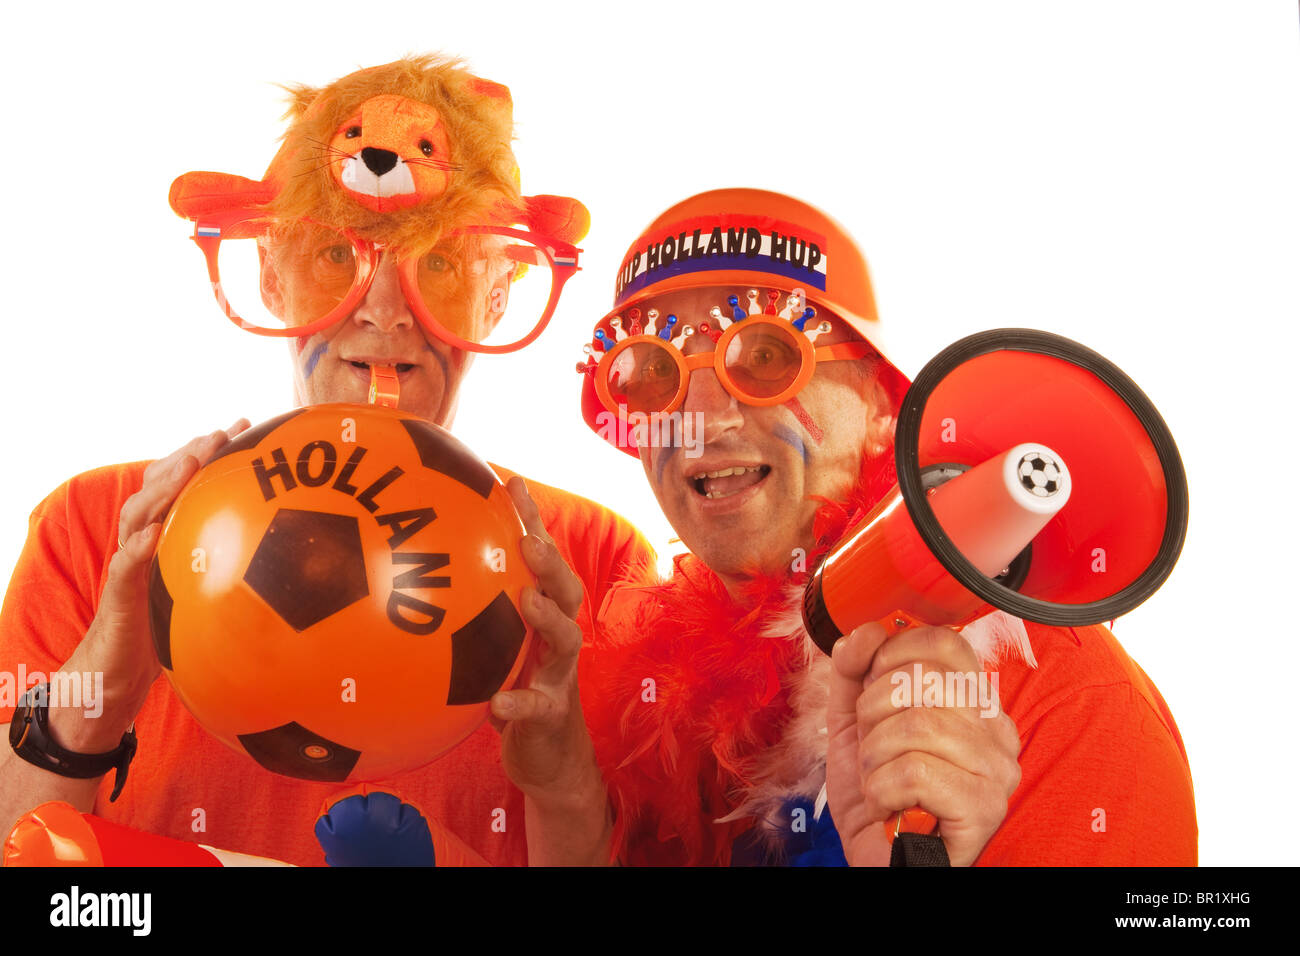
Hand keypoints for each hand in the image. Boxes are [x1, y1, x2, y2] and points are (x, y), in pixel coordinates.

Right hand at [49, 420, 250, 751]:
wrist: (121, 669)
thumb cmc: (169, 628)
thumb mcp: (206, 589)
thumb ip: (234, 564)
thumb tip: (293, 555)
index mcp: (166, 532)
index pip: (183, 481)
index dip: (209, 451)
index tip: (244, 426)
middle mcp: (144, 539)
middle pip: (161, 484)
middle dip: (191, 453)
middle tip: (222, 432)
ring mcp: (129, 563)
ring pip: (139, 513)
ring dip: (164, 486)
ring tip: (190, 461)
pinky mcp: (120, 594)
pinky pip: (126, 566)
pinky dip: (138, 547)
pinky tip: (155, 534)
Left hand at [489, 478, 609, 863]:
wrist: (548, 758)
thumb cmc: (512, 689)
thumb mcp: (492, 647)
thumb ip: (470, 612)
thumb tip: (408, 572)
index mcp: (543, 614)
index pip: (541, 558)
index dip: (531, 519)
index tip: (511, 481)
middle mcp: (558, 637)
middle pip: (565, 589)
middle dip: (550, 561)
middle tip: (529, 539)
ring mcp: (559, 675)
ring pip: (566, 640)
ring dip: (548, 618)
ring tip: (527, 598)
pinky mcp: (551, 714)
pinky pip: (536, 707)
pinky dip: (518, 703)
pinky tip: (496, 704)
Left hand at [825, 623, 1021, 866]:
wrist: (876, 858)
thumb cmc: (876, 792)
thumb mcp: (855, 721)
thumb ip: (854, 669)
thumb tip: (869, 631)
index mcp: (972, 703)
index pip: (945, 644)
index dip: (894, 654)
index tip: (871, 687)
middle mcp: (995, 730)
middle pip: (922, 680)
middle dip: (873, 713)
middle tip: (874, 749)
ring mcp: (996, 770)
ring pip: (915, 725)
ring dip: (874, 756)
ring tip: (879, 780)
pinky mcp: (983, 808)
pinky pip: (916, 772)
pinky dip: (882, 788)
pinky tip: (888, 804)